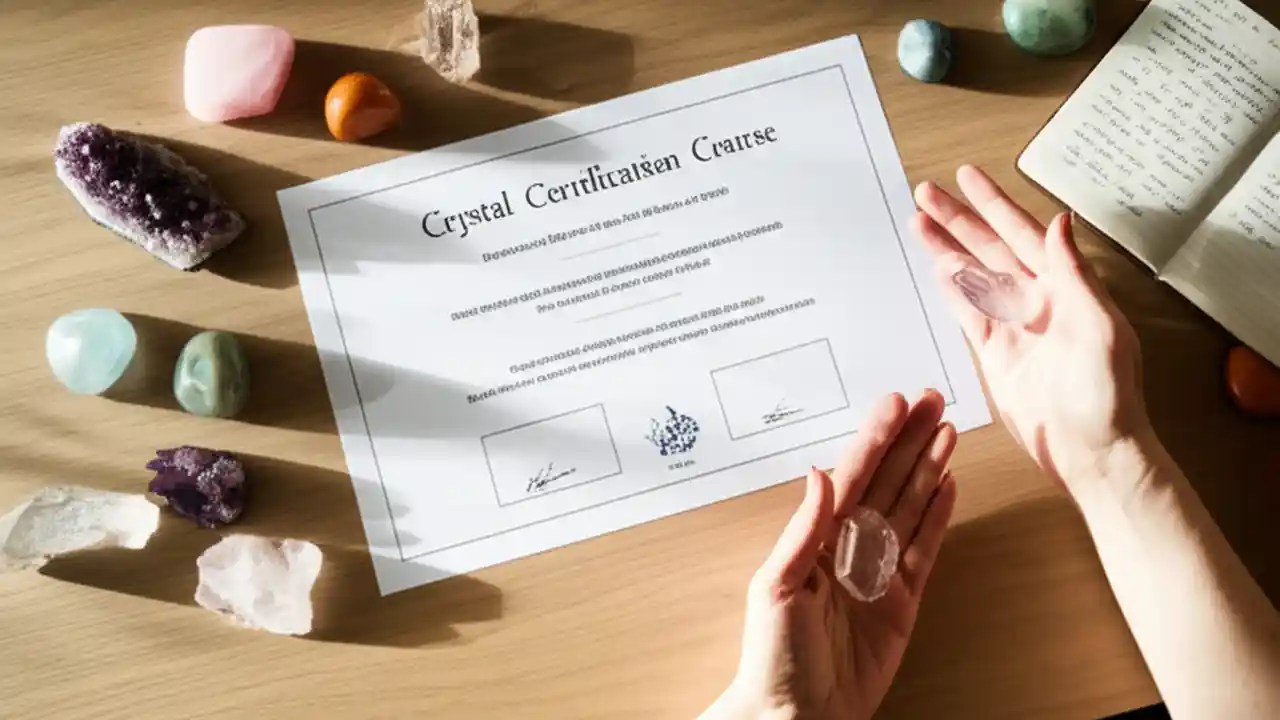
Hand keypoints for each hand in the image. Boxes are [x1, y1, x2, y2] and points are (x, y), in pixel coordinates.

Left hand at [704, 391, 956, 719]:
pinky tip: (947, 485)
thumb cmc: (773, 657)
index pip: (853, 476)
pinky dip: (937, 517)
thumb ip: (804, 529)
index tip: (895, 404)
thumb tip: (819, 474)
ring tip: (948, 431)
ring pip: (909, 507)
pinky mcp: (902, 601)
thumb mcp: (778, 587)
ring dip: (929, 468)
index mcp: (816, 538)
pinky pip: (924, 550)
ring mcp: (878, 572)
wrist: (797, 716)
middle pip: (887, 482)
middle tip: (934, 401)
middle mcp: (849, 547)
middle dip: (910, 441)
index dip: (876, 439)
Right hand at [912, 166, 1149, 491]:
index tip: (967, 178)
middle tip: (926, 192)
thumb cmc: (1107, 396)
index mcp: (1067, 287)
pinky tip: (935, 266)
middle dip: (958, 219)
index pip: (1023, 234)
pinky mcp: (995, 353)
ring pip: (973, 275)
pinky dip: (951, 289)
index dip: (994, 205)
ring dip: (947, 248)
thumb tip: (1060, 222)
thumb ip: (1075, 274)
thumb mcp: (1101, 327)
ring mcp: (1015, 325)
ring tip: (919, 221)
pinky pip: (968, 312)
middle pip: (990, 248)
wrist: (1090, 450)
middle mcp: (1039, 300)